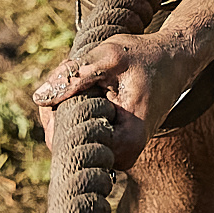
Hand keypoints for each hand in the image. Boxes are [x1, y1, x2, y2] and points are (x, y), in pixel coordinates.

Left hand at [29, 27, 200, 169]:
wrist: (174, 60)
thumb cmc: (145, 57)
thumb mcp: (109, 57)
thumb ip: (75, 76)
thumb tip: (39, 97)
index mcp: (127, 142)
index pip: (70, 143)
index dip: (57, 113)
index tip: (70, 83)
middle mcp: (122, 156)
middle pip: (68, 142)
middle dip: (63, 106)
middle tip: (80, 75)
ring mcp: (117, 152)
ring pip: (72, 136)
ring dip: (70, 105)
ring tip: (91, 79)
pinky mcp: (112, 143)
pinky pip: (80, 130)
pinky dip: (77, 107)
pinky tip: (92, 87)